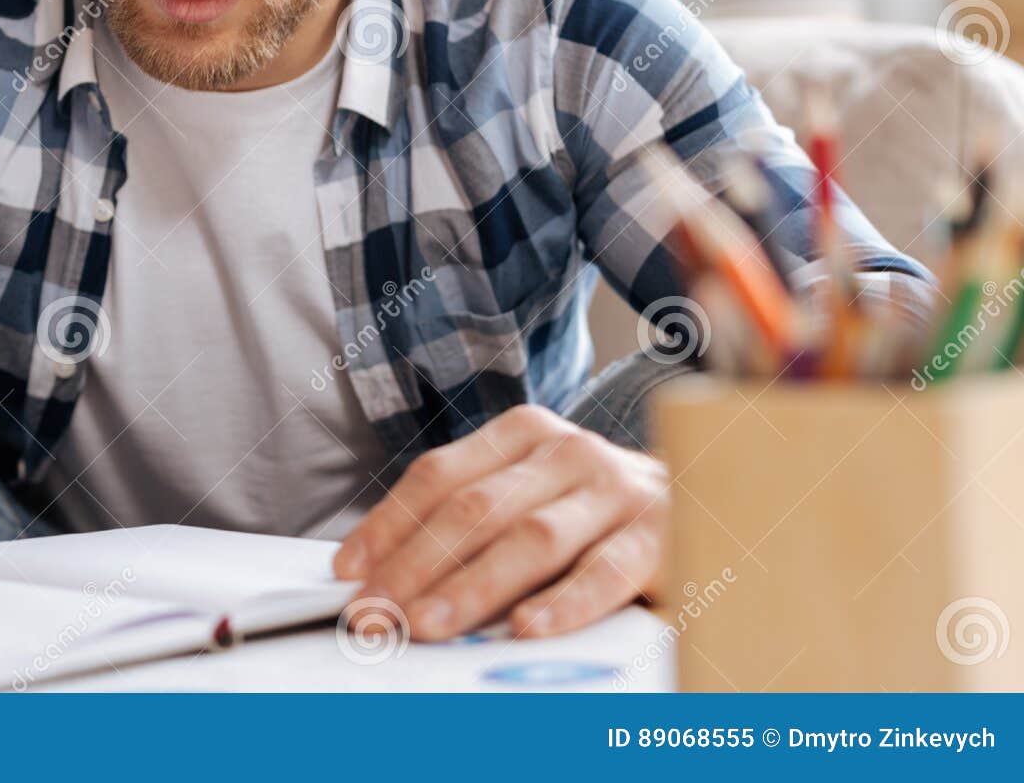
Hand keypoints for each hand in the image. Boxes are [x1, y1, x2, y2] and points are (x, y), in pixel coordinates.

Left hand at [332, 404, 666, 640]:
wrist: (714, 501)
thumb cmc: (597, 512)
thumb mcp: (533, 494)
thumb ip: (471, 521)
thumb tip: (382, 575)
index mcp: (524, 434)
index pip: (438, 477)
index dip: (387, 527)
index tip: (349, 575)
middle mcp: (567, 451)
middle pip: (474, 510)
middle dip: (413, 568)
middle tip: (375, 615)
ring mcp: (615, 490)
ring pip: (530, 539)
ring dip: (470, 588)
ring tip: (427, 625)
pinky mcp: (661, 536)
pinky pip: (605, 572)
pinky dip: (562, 604)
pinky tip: (525, 629)